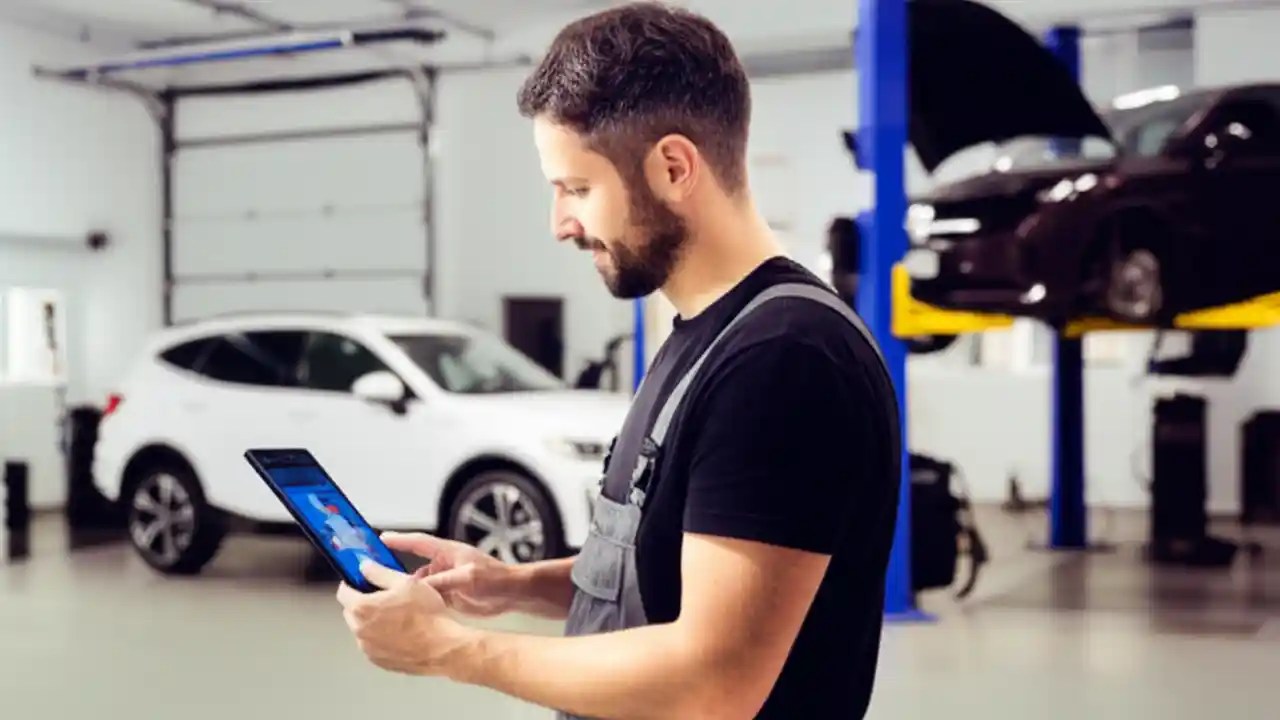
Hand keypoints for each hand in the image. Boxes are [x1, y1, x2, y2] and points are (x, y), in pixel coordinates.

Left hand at [336, 559, 475, 676]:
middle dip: (363, 603)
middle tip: (386, 598)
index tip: (361, 580)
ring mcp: (369, 649)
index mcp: (362, 608)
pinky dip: (382, 638)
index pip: (343, 592)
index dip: (352, 583)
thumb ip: (379, 573)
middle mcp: (360, 631)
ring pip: (363, 629)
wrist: (442, 647)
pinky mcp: (379, 661)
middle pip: (352, 612)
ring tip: (398, 617)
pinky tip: (402, 632)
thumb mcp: (406, 582)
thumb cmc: (427, 616)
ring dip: (372, 622)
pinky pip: (374, 645)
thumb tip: (365, 567)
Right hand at [381, 531, 515, 617]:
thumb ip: (441, 582)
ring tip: (387, 601)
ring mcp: (445, 581)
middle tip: (374, 578)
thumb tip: (417, 588)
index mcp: (447, 552)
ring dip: (407, 594)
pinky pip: (428, 599)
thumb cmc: (495, 578)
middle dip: (395, 574)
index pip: (417, 542)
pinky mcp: (449, 596)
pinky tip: (406, 613)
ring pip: (419, 587)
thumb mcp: (466, 578)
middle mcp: (443, 565)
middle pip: (413, 569)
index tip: (380, 539)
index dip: (398, 540)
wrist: (512, 594)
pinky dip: (417, 605)